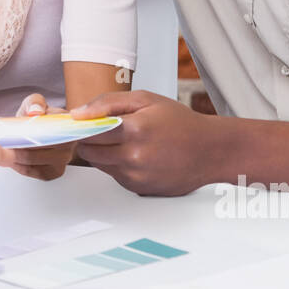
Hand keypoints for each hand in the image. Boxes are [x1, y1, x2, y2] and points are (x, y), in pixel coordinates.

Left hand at [11, 92, 74, 181]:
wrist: (38, 133)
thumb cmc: (36, 119)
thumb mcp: (34, 103)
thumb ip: (35, 102)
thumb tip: (35, 111)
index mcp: (67, 122)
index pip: (46, 129)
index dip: (28, 131)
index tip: (15, 131)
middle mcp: (69, 142)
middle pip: (38, 146)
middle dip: (17, 144)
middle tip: (4, 141)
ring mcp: (64, 158)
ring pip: (32, 160)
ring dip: (15, 155)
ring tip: (5, 149)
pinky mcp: (55, 171)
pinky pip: (34, 172)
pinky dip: (19, 166)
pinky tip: (13, 159)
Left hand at [71, 91, 214, 195]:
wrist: (210, 151)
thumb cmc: (181, 122)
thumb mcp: (145, 99)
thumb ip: (108, 103)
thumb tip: (78, 113)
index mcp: (134, 130)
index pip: (88, 133)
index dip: (82, 127)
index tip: (82, 123)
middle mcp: (133, 157)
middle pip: (88, 152)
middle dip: (90, 141)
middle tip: (104, 131)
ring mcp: (136, 176)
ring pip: (100, 165)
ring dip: (104, 153)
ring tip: (125, 141)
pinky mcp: (138, 189)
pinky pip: (115, 176)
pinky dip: (118, 166)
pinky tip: (136, 155)